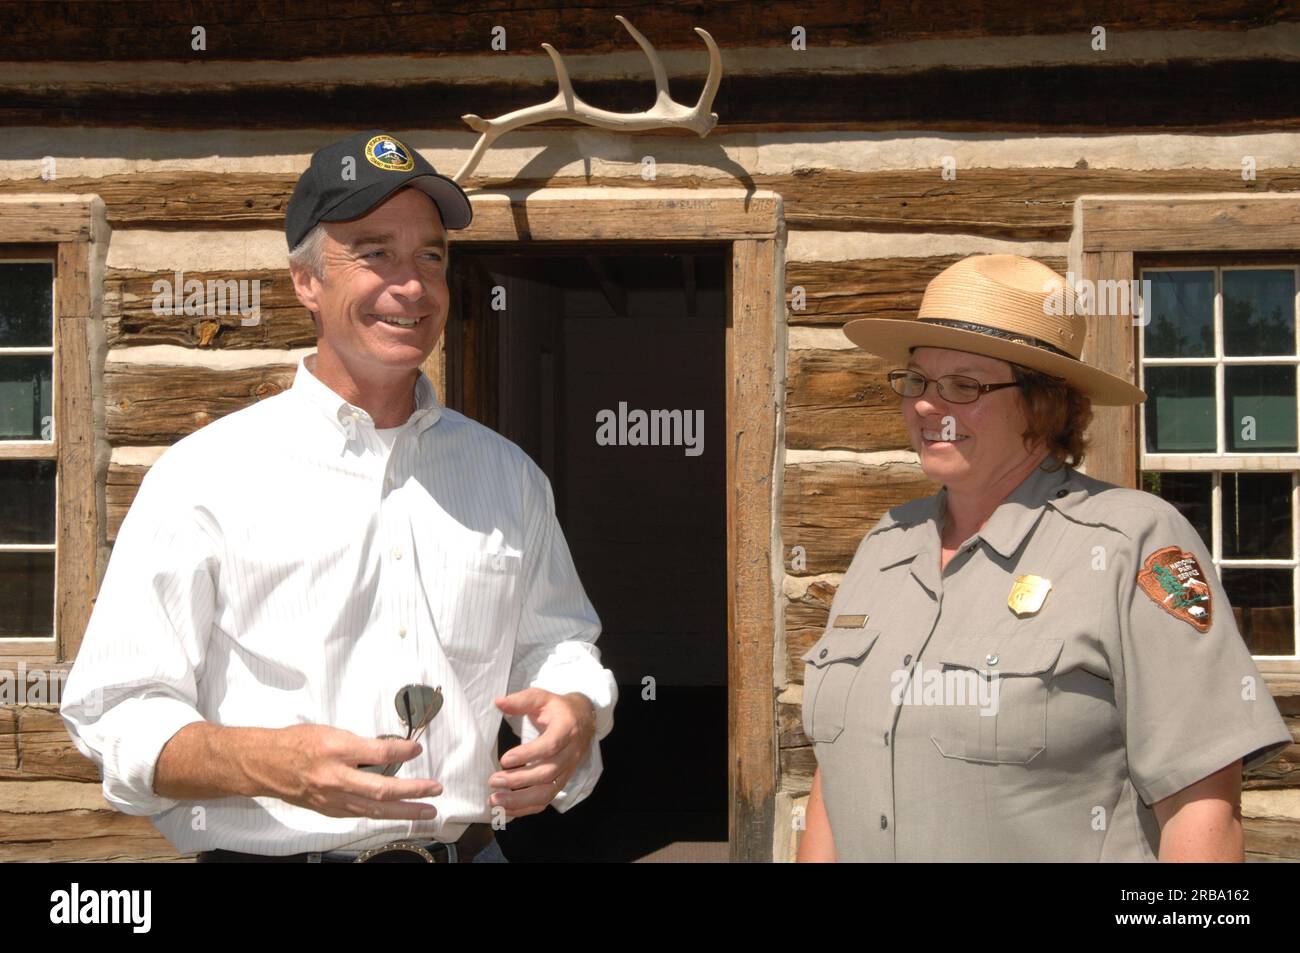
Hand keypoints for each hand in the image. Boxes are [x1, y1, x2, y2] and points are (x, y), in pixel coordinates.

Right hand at [260, 724, 442, 820]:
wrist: (266, 764)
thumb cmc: (298, 743)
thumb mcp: (331, 731)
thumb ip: (360, 744)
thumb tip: (389, 751)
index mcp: (336, 750)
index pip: (379, 752)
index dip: (402, 752)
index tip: (416, 749)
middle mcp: (336, 777)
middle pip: (382, 789)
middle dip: (413, 790)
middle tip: (435, 789)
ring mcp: (332, 798)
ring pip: (375, 809)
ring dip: (405, 811)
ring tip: (428, 811)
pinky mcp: (330, 810)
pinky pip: (362, 814)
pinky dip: (383, 815)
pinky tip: (399, 814)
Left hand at [489, 689, 595, 817]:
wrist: (583, 719)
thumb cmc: (558, 709)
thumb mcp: (542, 697)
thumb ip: (521, 700)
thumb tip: (498, 702)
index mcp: (567, 729)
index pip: (550, 745)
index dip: (528, 754)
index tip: (504, 760)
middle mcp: (570, 753)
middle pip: (548, 773)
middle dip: (519, 780)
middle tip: (493, 780)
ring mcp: (567, 770)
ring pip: (547, 792)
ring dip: (520, 800)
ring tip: (495, 799)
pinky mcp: (561, 781)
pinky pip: (546, 800)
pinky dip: (526, 808)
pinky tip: (506, 808)